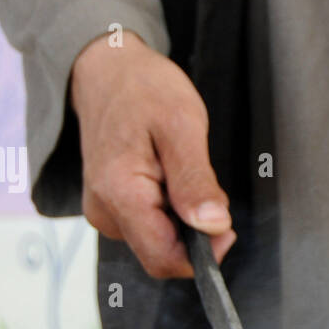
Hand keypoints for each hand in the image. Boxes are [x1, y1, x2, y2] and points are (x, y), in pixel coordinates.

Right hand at [69, 30, 235, 277]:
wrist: (107, 69)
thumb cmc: (143, 89)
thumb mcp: (183, 126)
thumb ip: (196, 182)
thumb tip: (213, 227)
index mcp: (120, 193)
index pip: (164, 259)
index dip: (203, 253)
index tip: (225, 224)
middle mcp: (104, 212)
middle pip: (162, 254)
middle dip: (193, 231)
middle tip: (200, 181)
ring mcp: (103, 212)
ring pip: (158, 241)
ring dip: (181, 218)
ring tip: (178, 169)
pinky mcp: (108, 207)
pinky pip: (148, 227)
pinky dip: (168, 209)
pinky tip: (166, 175)